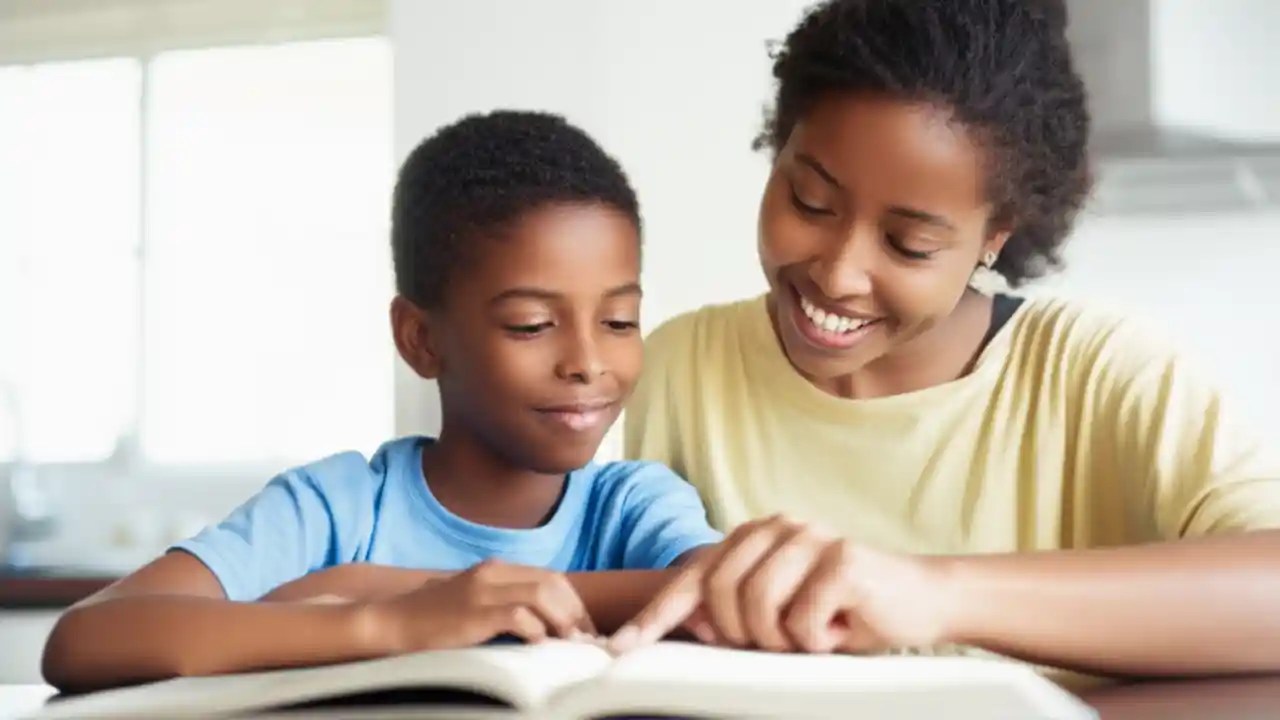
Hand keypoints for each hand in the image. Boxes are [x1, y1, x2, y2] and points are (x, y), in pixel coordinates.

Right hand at [368, 559, 597, 653]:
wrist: (390, 623)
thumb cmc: (432, 620)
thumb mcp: (474, 602)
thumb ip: (506, 604)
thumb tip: (545, 627)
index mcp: (497, 569)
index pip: (551, 578)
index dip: (574, 603)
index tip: (585, 630)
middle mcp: (493, 573)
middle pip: (553, 583)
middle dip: (576, 613)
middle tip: (586, 641)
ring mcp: (482, 591)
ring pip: (541, 596)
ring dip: (562, 621)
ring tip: (570, 645)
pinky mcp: (473, 613)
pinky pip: (517, 616)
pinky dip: (535, 630)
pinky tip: (539, 645)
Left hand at [609, 515, 954, 654]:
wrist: (921, 601)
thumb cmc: (844, 611)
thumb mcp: (781, 616)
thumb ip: (735, 613)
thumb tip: (693, 621)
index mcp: (753, 537)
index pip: (693, 576)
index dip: (655, 615)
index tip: (620, 648)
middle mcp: (776, 526)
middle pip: (719, 593)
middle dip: (743, 634)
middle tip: (782, 642)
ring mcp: (808, 536)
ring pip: (757, 609)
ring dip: (784, 639)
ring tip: (816, 632)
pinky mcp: (840, 557)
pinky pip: (801, 620)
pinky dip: (818, 639)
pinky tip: (841, 626)